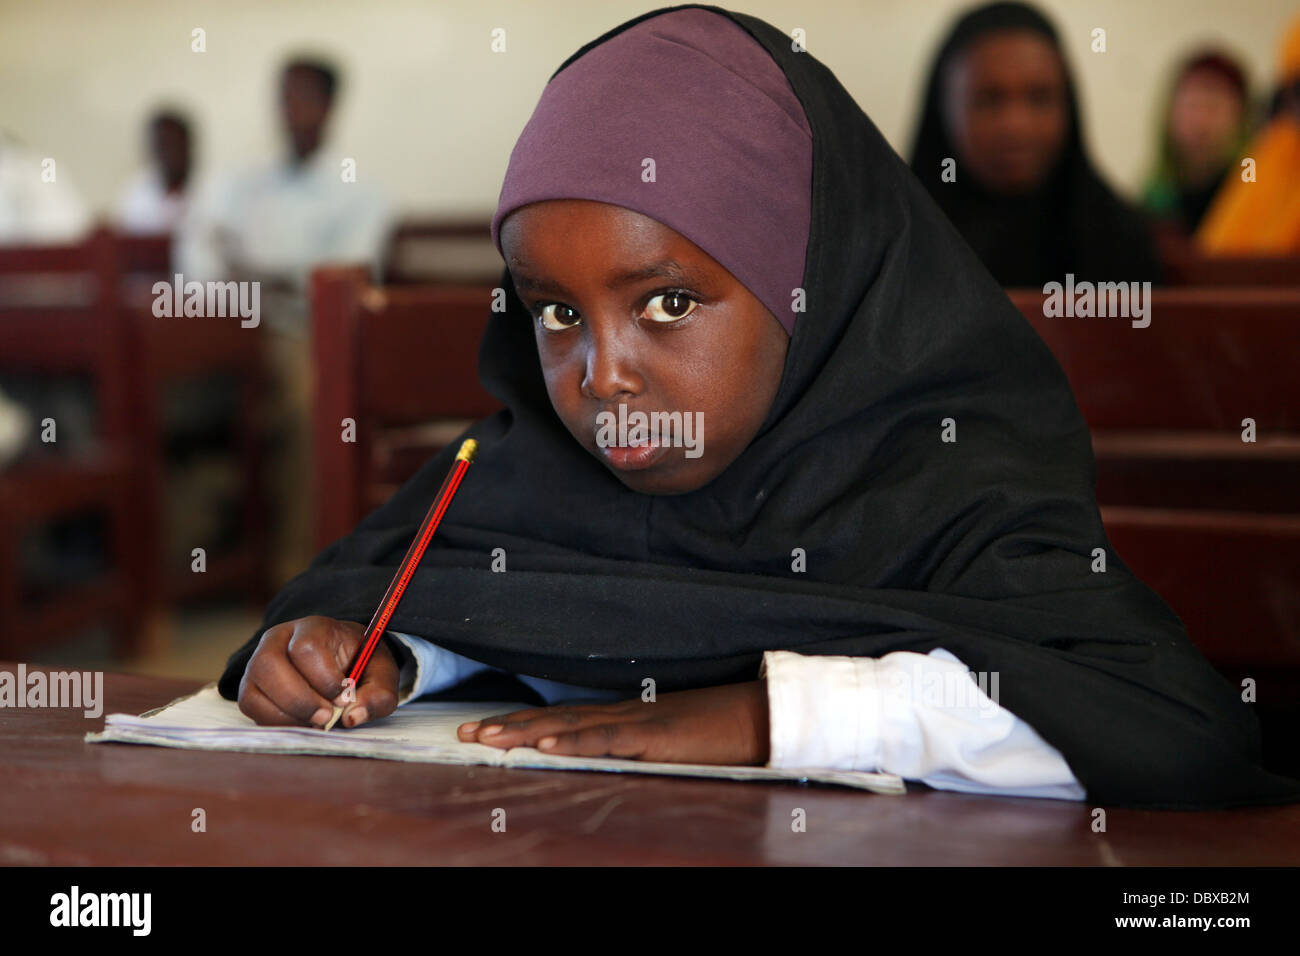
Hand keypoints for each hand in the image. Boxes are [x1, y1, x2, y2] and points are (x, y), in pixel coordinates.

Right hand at [237, 616, 398, 728]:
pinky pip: (250, 706)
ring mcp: (259, 662)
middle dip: (299, 699)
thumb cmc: (360, 664)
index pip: (306, 648)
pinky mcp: (251, 686)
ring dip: (286, 715)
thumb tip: (352, 717)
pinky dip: (274, 722)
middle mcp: (278, 639)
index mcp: (313, 627)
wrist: (343, 662)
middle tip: (326, 718)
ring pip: (254, 690)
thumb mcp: (381, 673)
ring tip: (316, 723)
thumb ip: (378, 694)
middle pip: (269, 665)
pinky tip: (301, 723)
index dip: (324, 679)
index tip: (343, 698)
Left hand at [456, 680, 770, 765]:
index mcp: (627, 716)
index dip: (521, 721)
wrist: (766, 716)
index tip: (482, 728)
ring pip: (570, 726)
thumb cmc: (726, 733)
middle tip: (461, 733)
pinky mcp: (654, 737)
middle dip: (506, 725)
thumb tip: (612, 762)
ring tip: (485, 739)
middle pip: (554, 718)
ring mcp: (638, 723)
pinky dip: (572, 742)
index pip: (563, 717)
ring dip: (524, 731)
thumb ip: (642, 749)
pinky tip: (542, 745)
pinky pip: (606, 740)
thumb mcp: (674, 745)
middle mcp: (624, 713)